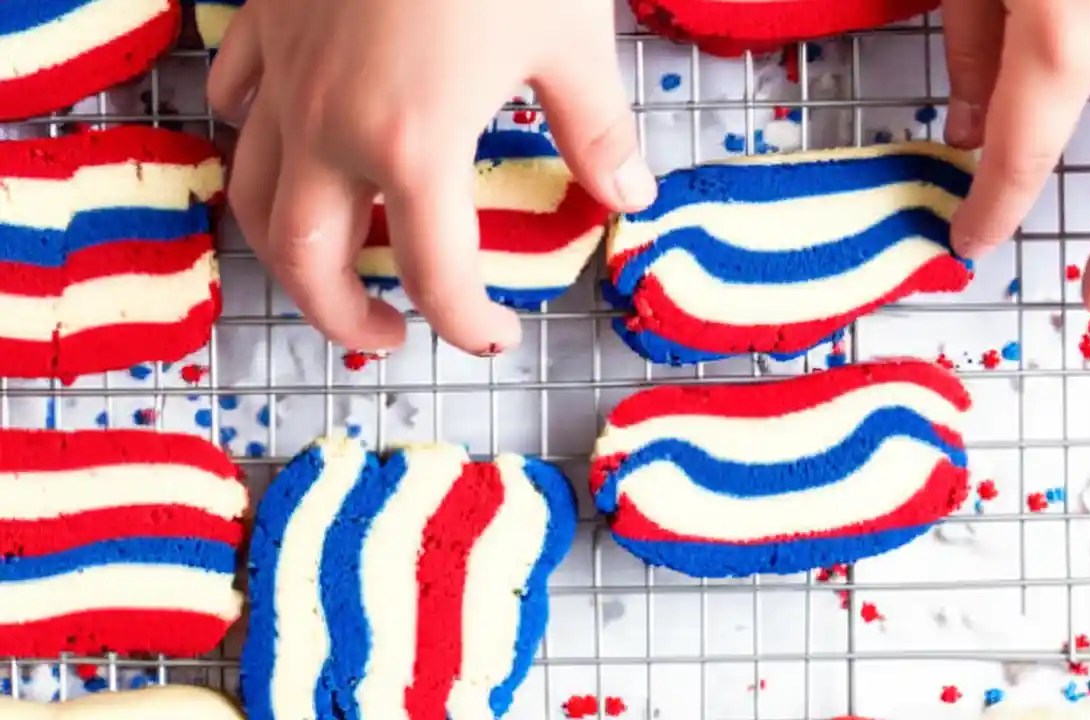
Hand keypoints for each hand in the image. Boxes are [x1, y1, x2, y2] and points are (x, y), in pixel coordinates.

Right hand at [206, 0, 654, 353]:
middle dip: (340, 316)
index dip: (469, 325)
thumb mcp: (569, 37)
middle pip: (306, 260)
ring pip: (250, 194)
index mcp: (414, 147)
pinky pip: (236, 105)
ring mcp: (286, 75)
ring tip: (328, 266)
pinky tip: (287, 141)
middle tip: (384, 335)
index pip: (436, 276)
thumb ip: (597, 129)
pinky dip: (253, 142)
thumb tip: (631, 194)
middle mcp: (331, 128)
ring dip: (286, 249)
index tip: (499, 336)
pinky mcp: (265, 22)